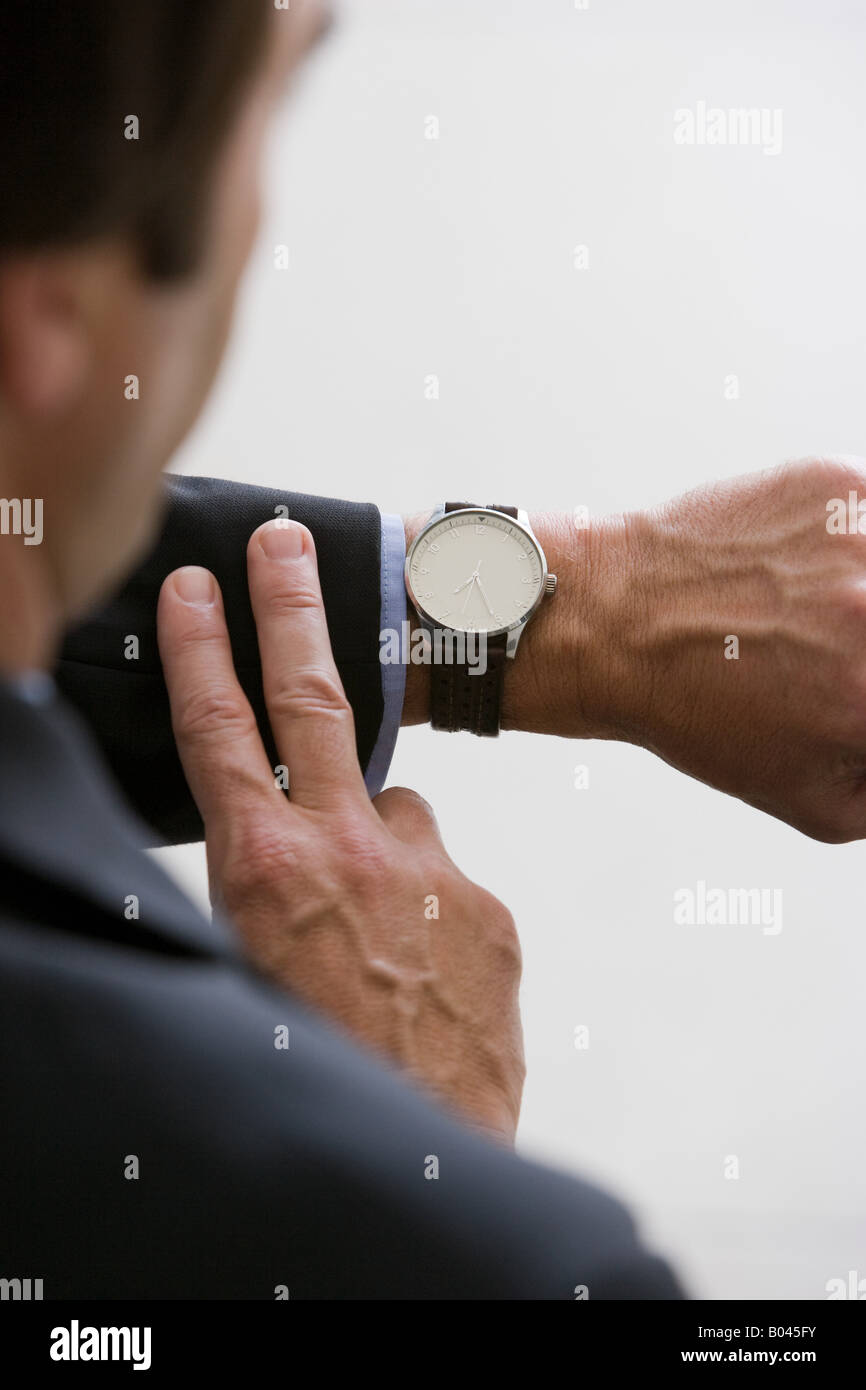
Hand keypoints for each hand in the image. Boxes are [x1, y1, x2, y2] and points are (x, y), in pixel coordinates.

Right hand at [157, 519, 524, 1142]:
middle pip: (316, 698)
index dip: (204, 648)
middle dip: (296, 608)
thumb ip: (268, 888)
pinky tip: (421, 971)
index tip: (197, 586)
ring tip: (369, 930)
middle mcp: (347, 852)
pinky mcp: (486, 903)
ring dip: (376, 839)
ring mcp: (427, 871)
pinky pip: (442, 878)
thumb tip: (288, 846)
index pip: (221, 729)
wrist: (421, 1147)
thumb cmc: (318, 1068)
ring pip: (394, 808)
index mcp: (265, 869)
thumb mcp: (248, 970)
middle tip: (289, 540)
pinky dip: (426, 904)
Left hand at [404, 456, 865, 841]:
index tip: (862, 689)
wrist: (613, 621)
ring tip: (820, 614)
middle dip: (865, 638)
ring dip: (863, 588)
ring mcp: (862, 536)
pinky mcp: (838, 484)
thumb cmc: (700, 713)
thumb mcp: (814, 800)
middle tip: (840, 642)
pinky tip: (816, 566)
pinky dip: (860, 538)